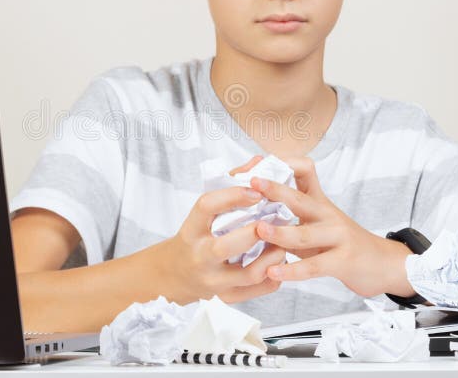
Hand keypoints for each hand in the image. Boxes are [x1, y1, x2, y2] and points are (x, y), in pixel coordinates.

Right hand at [162, 155, 285, 303]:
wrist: (174, 276)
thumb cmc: (194, 238)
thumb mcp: (202, 214)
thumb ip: (230, 186)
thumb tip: (258, 160)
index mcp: (190, 230)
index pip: (206, 207)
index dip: (233, 196)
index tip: (255, 191)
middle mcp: (199, 256)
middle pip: (226, 246)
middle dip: (256, 231)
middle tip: (275, 218)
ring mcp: (212, 281)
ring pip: (249, 272)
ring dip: (273, 255)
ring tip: (283, 241)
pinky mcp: (226, 297)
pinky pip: (258, 290)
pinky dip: (274, 275)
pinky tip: (278, 261)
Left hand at [248, 155, 414, 297]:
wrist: (385, 264)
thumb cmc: (342, 244)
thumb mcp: (318, 224)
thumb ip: (291, 218)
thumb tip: (253, 215)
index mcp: (319, 202)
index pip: (304, 173)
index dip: (283, 166)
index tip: (258, 166)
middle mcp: (328, 215)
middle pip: (300, 199)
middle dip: (275, 190)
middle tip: (253, 183)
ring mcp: (337, 237)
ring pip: (305, 234)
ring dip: (281, 232)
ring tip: (259, 230)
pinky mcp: (343, 261)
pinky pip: (314, 266)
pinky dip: (292, 270)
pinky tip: (274, 272)